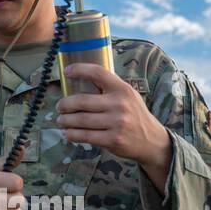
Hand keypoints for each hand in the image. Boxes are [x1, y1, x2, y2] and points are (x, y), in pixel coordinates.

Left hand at [54, 63, 172, 172]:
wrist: (151, 140)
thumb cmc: (134, 115)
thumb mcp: (127, 95)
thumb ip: (109, 88)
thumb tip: (80, 80)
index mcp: (122, 89)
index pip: (98, 73)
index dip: (79, 69)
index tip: (66, 71)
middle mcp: (120, 104)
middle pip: (82, 101)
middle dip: (65, 104)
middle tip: (59, 107)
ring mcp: (117, 123)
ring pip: (81, 120)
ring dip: (65, 120)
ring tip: (61, 120)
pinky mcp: (112, 140)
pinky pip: (85, 136)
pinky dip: (72, 134)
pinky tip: (68, 133)